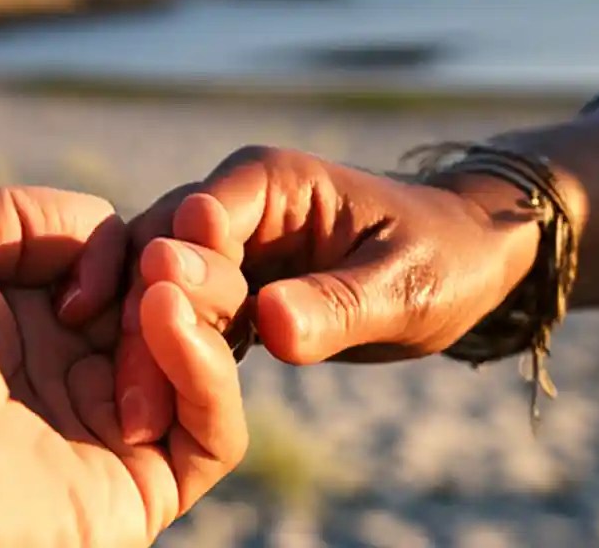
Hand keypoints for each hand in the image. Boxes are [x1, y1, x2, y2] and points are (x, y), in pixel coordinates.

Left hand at [0, 188, 245, 546]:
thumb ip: (24, 213)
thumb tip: (107, 231)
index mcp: (18, 312)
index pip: (128, 260)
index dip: (157, 228)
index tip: (170, 207)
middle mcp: (64, 372)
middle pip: (178, 304)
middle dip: (193, 259)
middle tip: (177, 241)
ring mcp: (102, 434)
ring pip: (204, 360)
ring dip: (202, 303)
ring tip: (159, 282)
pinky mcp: (134, 491)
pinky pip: (213, 436)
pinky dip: (209, 371)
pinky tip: (163, 319)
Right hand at [117, 146, 540, 442]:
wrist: (461, 263)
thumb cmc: (445, 260)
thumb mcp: (406, 286)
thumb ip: (337, 304)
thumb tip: (268, 324)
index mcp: (270, 181)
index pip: (195, 223)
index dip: (174, 283)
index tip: (162, 344)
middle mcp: (234, 201)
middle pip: (159, 254)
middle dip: (145, 325)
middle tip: (137, 407)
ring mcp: (227, 242)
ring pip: (157, 290)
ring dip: (148, 348)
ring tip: (141, 419)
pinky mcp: (228, 282)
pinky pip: (181, 317)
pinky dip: (170, 355)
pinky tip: (165, 408)